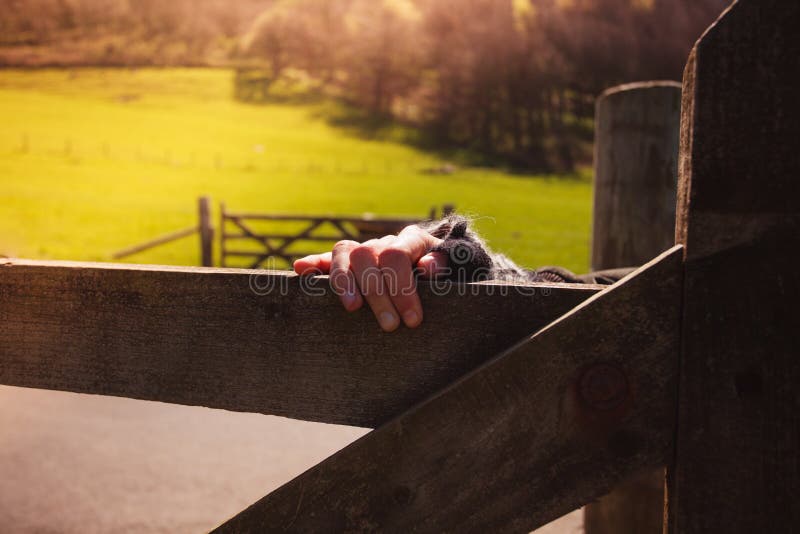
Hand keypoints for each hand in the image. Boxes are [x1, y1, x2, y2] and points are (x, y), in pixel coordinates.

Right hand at [293, 225, 449, 330]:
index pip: (398, 256)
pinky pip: (329, 259)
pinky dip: (314, 264)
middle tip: (390, 327)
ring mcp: (365, 250)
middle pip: (370, 257)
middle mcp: (385, 242)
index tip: (412, 321)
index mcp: (412, 240)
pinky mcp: (350, 262)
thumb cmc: (446, 277)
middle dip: (379, 295)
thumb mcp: (455, 270)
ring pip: (346, 254)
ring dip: (345, 282)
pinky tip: (301, 270)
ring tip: (353, 308)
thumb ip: (443, 266)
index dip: (402, 288)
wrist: (439, 268)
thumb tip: (426, 267)